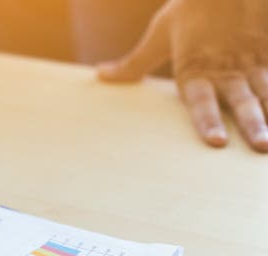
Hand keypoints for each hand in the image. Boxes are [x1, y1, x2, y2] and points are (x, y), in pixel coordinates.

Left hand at [98, 0, 267, 151]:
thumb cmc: (192, 8)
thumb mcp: (160, 33)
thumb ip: (134, 63)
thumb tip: (101, 75)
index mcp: (197, 70)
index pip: (202, 101)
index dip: (208, 121)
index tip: (216, 142)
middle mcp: (227, 71)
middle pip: (242, 102)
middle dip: (252, 125)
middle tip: (260, 146)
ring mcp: (254, 63)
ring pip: (267, 93)